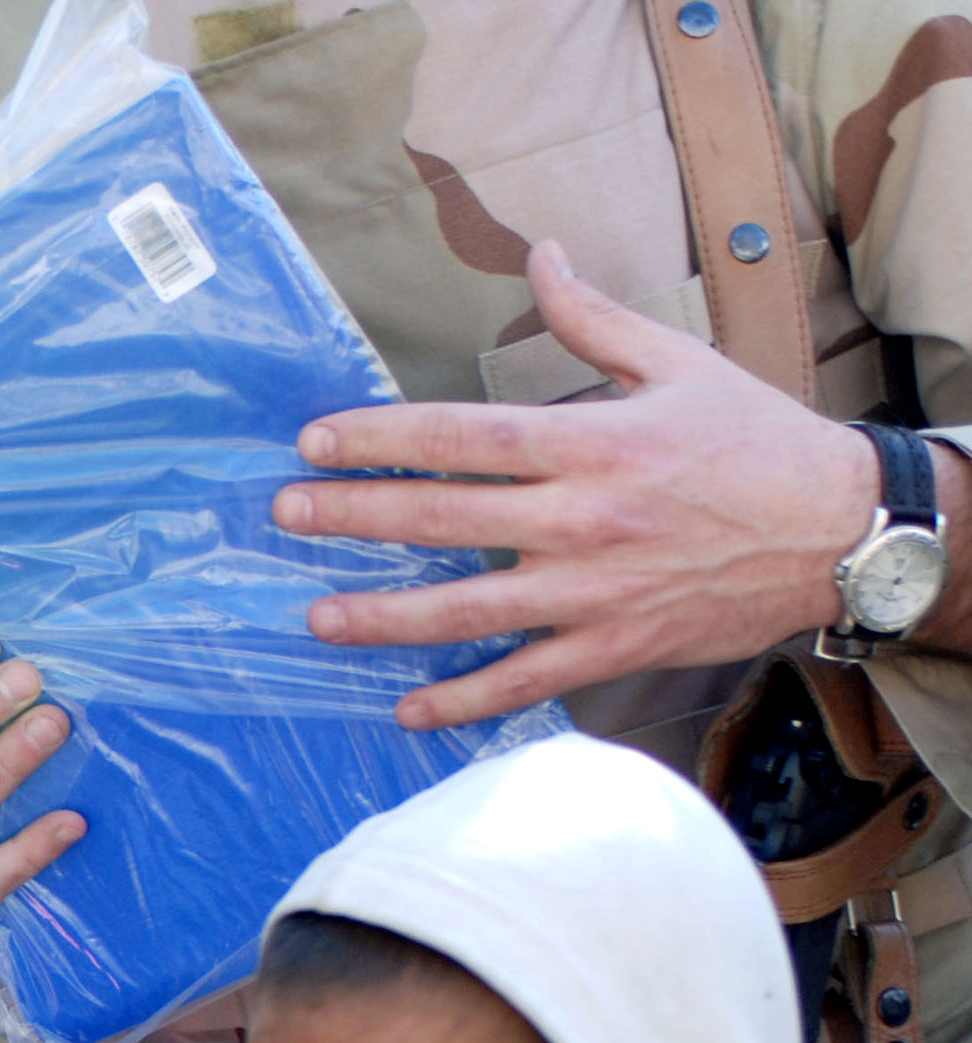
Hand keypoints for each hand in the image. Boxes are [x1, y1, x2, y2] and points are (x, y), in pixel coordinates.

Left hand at [273, 239, 913, 728]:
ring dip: (387, 617)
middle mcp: (583, 518)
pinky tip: (406, 708)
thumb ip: (594, 319)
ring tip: (319, 617)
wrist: (837, 532)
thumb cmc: (756, 443)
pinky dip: (463, 700)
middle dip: (357, 517)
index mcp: (593, 443)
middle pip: (445, 519)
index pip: (462, 437)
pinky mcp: (613, 647)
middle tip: (286, 517)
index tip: (315, 441)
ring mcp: (594, 591)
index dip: (380, 439)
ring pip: (469, 610)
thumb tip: (540, 255)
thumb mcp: (679, 364)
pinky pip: (523, 680)